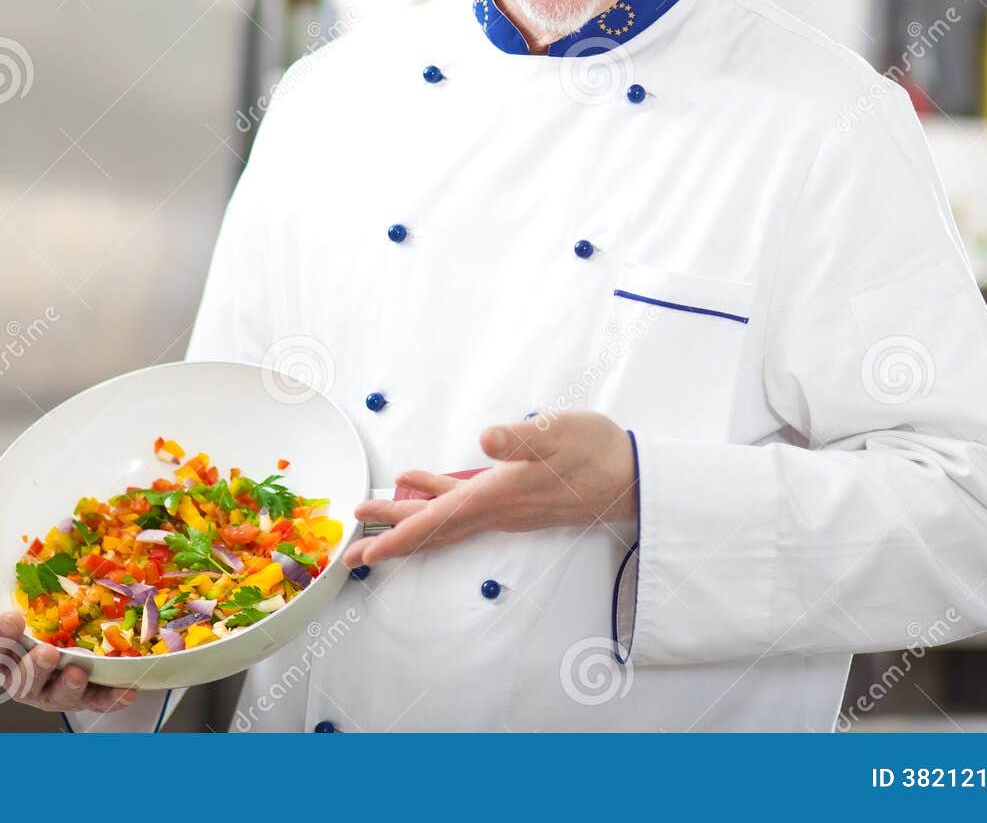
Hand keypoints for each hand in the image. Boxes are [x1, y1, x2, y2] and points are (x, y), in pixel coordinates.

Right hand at [0, 546, 136, 714]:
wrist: (61, 646)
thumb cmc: (24, 623)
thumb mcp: (1, 599)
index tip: (15, 617)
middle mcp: (21, 678)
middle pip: (20, 681)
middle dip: (33, 668)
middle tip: (48, 650)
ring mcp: (52, 691)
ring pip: (54, 696)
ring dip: (66, 686)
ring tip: (80, 670)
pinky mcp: (85, 697)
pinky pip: (97, 701)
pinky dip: (109, 698)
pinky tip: (126, 692)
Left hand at [342, 411, 636, 568]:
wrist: (633, 478)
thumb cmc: (596, 452)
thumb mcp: (559, 434)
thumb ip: (522, 438)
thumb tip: (487, 438)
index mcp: (496, 495)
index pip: (436, 521)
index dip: (398, 537)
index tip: (365, 553)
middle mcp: (496, 510)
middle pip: (433, 528)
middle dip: (392, 536)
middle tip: (353, 550)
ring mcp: (505, 509)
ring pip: (447, 520)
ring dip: (411, 519)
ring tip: (378, 516)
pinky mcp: (515, 501)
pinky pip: (465, 509)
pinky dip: (438, 502)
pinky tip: (427, 484)